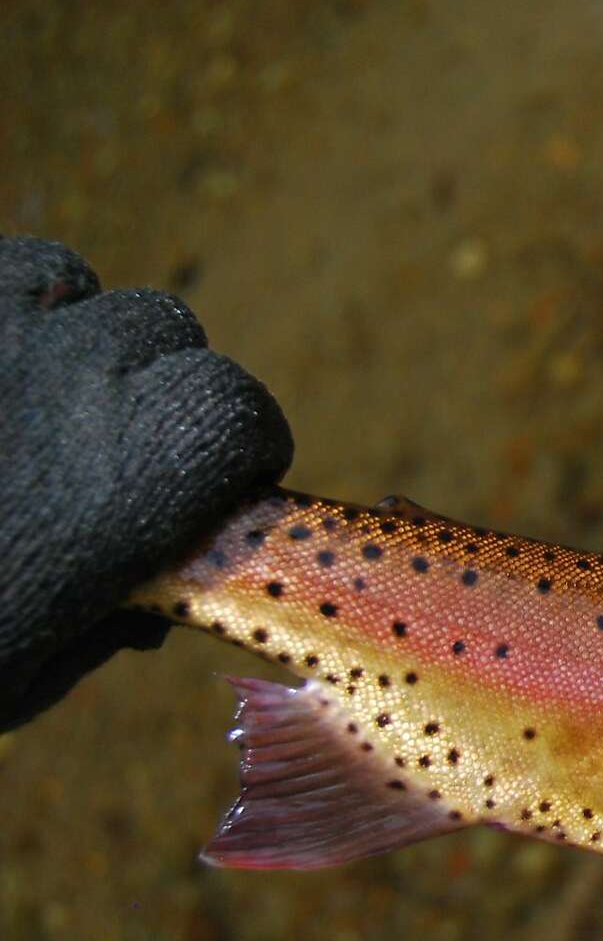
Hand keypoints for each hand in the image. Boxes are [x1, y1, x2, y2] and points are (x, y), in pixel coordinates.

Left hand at [0, 237, 293, 729]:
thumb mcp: (21, 672)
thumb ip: (103, 622)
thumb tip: (148, 597)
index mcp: (131, 479)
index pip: (241, 413)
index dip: (240, 445)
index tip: (217, 480)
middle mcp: (76, 379)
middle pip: (167, 333)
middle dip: (156, 383)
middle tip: (108, 446)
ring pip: (79, 287)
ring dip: (76, 335)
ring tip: (31, 398)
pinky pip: (7, 268)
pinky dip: (10, 306)